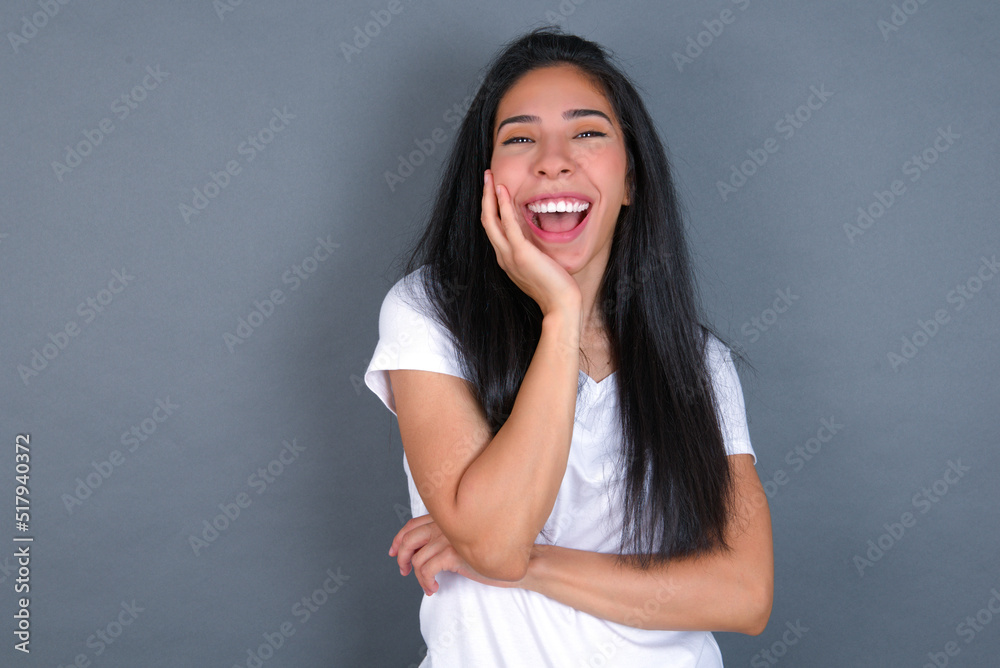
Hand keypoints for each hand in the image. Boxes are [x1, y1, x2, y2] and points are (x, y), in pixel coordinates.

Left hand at [389, 514, 522, 594]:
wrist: (520, 560)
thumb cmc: (496, 551)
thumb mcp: (468, 540)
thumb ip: (449, 537)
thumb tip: (425, 552)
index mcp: (447, 518)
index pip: (413, 524)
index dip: (399, 538)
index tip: (394, 551)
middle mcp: (445, 525)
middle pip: (408, 539)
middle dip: (401, 556)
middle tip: (402, 570)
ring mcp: (449, 538)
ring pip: (416, 559)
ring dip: (417, 577)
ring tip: (428, 586)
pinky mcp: (453, 554)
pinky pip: (426, 570)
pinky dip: (425, 582)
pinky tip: (434, 588)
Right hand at [482, 170, 581, 317]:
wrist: (561, 305)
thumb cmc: (556, 288)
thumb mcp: (540, 266)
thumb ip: (534, 252)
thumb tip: (537, 240)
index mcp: (506, 259)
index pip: (493, 229)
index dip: (491, 208)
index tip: (494, 190)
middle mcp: (503, 257)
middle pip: (486, 221)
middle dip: (485, 197)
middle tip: (487, 176)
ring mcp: (509, 255)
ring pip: (491, 220)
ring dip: (489, 196)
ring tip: (489, 177)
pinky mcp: (521, 253)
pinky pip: (507, 224)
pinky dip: (503, 205)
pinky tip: (503, 190)